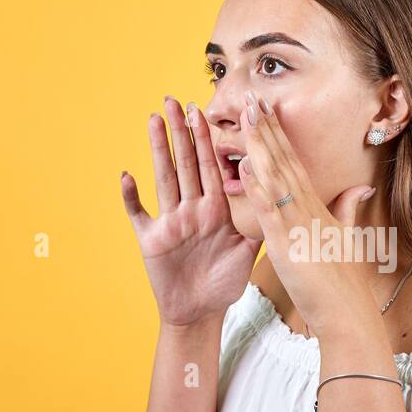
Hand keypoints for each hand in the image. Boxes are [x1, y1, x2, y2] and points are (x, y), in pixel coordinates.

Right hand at [120, 96, 261, 327]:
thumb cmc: (224, 281)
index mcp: (215, 208)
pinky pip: (138, 215)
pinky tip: (126, 176)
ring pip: (164, 178)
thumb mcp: (247, 250)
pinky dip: (131, 197)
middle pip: (186, 163)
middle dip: (181, 131)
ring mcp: (170, 222)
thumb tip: (285, 198)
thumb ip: (260, 222)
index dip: (207, 138)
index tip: (204, 108)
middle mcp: (191, 209)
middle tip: (173, 99)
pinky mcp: (151, 240)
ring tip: (154, 119)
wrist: (200, 312)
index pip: (211, 166)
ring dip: (159, 149)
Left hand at [235, 90, 379, 337]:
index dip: (280, 136)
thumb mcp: (347, 239)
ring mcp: (298, 224)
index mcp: (317, 207)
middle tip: (253, 98)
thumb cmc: (344, 283)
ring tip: (247, 117)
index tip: (267, 111)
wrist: (348, 313)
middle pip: (284, 161)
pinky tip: (245, 168)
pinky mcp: (289, 244)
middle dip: (267, 129)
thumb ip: (350, 210)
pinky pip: (271, 211)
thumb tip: (362, 187)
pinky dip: (258, 188)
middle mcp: (308, 209)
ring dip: (260, 146)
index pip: (295, 163)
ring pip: (276, 177)